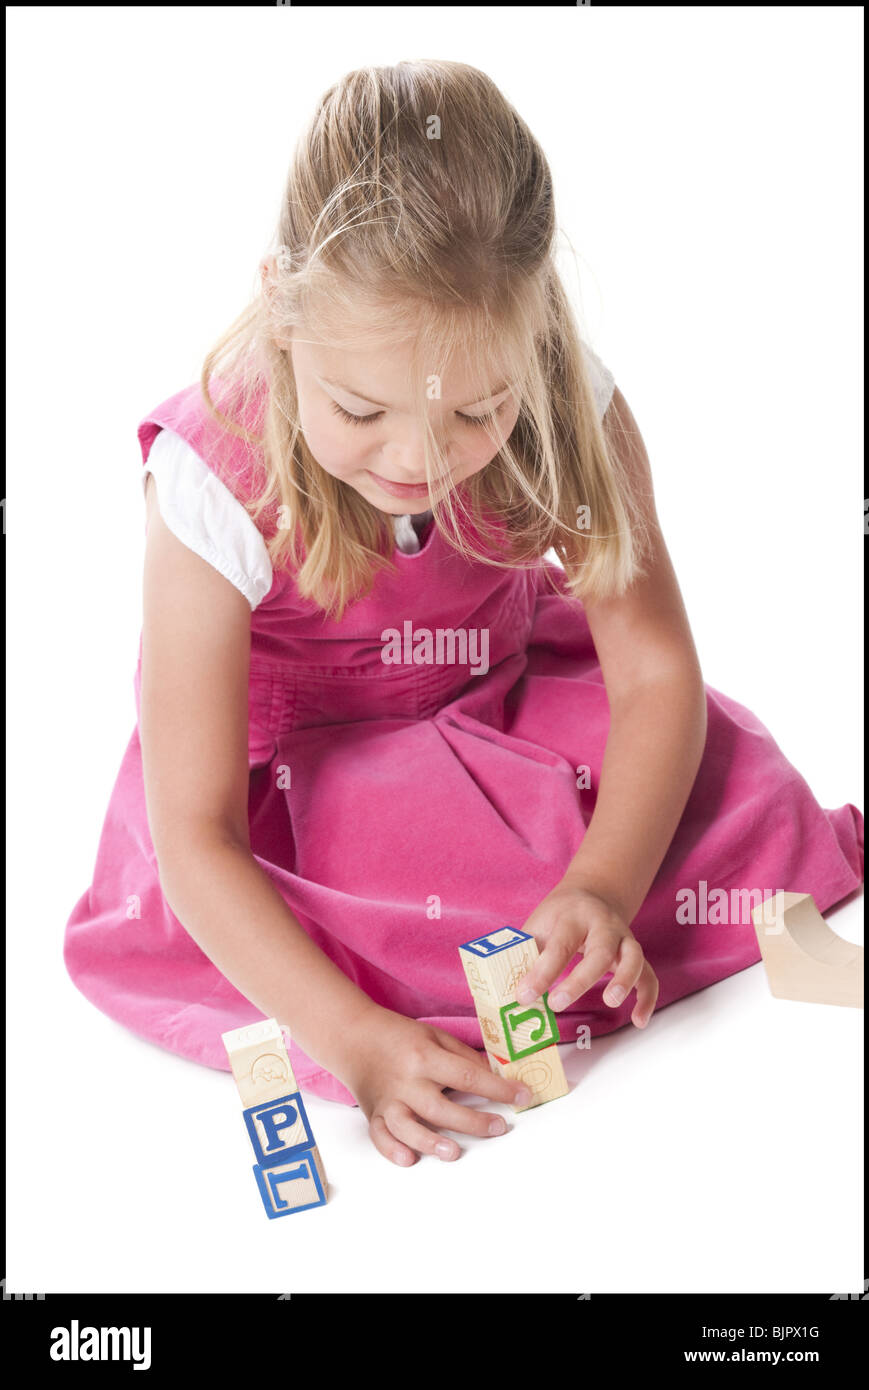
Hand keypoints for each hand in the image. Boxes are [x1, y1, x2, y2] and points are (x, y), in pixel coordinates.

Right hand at [343, 1006, 531, 1167]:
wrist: (354, 1037)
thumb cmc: (400, 1036)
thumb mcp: (435, 1036)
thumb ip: (463, 1057)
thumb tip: (496, 1077)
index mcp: (424, 1057)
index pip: (466, 1075)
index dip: (497, 1088)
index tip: (522, 1096)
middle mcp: (406, 1081)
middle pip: (440, 1107)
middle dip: (473, 1121)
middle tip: (499, 1127)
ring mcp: (388, 1100)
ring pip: (408, 1127)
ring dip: (430, 1142)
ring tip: (454, 1152)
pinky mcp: (373, 1115)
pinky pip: (380, 1136)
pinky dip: (391, 1149)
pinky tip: (408, 1158)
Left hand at [513, 882, 658, 1027]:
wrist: (593, 894)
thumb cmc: (559, 916)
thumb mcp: (538, 924)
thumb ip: (525, 953)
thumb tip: (503, 992)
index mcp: (573, 916)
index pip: (559, 944)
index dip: (541, 972)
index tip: (524, 997)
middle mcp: (604, 924)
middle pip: (600, 950)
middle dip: (579, 980)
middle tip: (556, 1004)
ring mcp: (624, 938)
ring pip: (634, 957)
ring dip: (625, 980)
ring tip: (611, 1002)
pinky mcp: (635, 954)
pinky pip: (648, 975)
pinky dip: (647, 998)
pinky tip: (638, 1021)